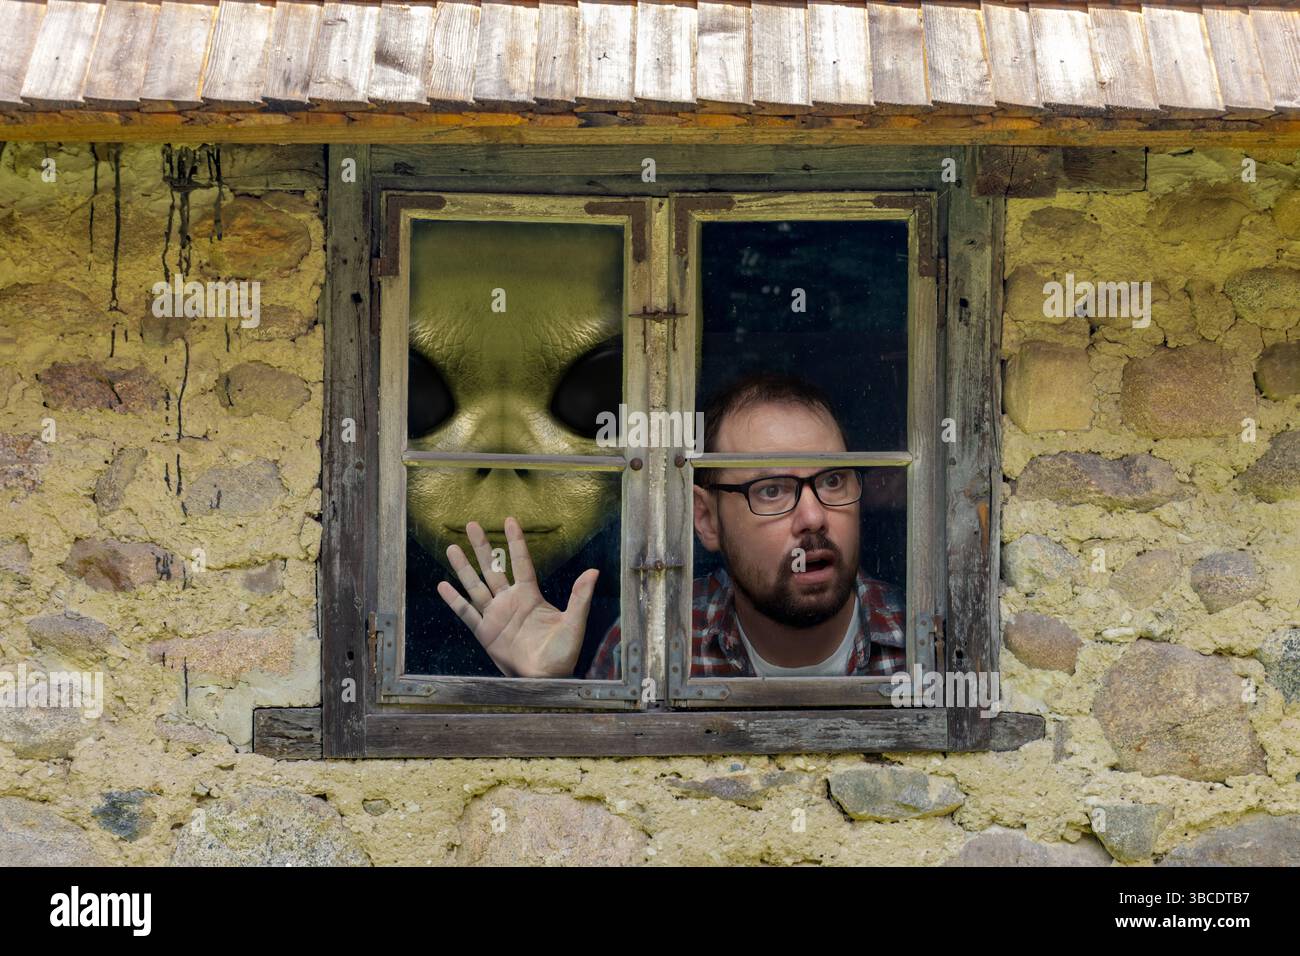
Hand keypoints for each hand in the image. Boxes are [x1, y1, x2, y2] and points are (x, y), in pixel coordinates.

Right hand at [436, 516, 598, 677]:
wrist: (546, 678)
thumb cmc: (562, 653)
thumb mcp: (574, 622)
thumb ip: (580, 597)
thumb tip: (594, 572)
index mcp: (530, 596)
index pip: (521, 563)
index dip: (515, 542)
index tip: (509, 521)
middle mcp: (510, 602)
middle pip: (493, 568)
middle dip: (482, 547)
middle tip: (472, 524)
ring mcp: (495, 616)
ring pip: (476, 585)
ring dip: (463, 567)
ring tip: (452, 548)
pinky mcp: (485, 633)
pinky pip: (466, 613)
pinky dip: (454, 600)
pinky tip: (442, 585)